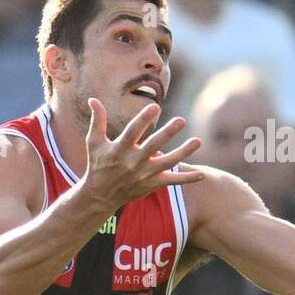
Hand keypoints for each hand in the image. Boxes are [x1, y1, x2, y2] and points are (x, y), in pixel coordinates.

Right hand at [81, 98, 202, 211]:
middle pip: (153, 146)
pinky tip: (201, 174)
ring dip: (183, 152)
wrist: (100, 195)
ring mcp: (144, 174)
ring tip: (198, 141)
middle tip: (181, 120)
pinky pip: (172, 181)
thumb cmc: (98, 164)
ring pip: (168, 162)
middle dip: (167, 133)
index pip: (132, 132)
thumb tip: (93, 99)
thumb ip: (98, 120)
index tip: (155, 107)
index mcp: (119, 150)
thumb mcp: (94, 142)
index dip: (143, 120)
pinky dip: (187, 179)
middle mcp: (133, 162)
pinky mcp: (151, 184)